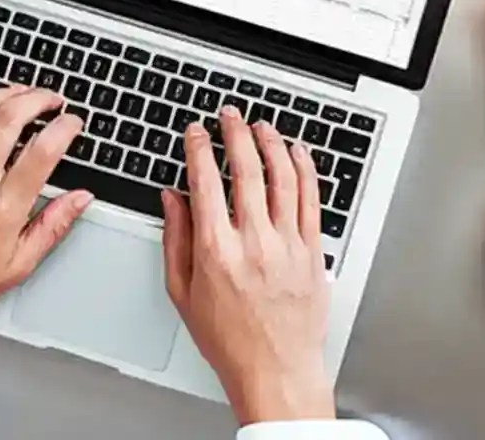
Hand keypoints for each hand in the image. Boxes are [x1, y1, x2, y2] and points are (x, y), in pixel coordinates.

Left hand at [0, 86, 91, 349]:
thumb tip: (79, 200)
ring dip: (2, 94)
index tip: (73, 122)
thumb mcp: (17, 265)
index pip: (41, 152)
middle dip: (37, 100)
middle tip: (50, 99)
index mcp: (2, 210)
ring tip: (20, 92)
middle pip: (8, 121)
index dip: (64, 128)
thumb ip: (52, 226)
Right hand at [161, 107, 331, 424]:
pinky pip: (311, 199)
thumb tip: (172, 199)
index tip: (196, 132)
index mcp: (215, 251)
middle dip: (235, 134)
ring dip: (271, 144)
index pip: (205, 182)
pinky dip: (305, 169)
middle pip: (246, 170)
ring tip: (262, 126)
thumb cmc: (229, 339)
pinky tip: (298, 153)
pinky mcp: (312, 250)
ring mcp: (287, 244)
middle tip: (229, 116)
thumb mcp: (183, 293)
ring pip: (283, 177)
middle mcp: (253, 242)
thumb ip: (175, 240)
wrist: (275, 369)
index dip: (199, 149)